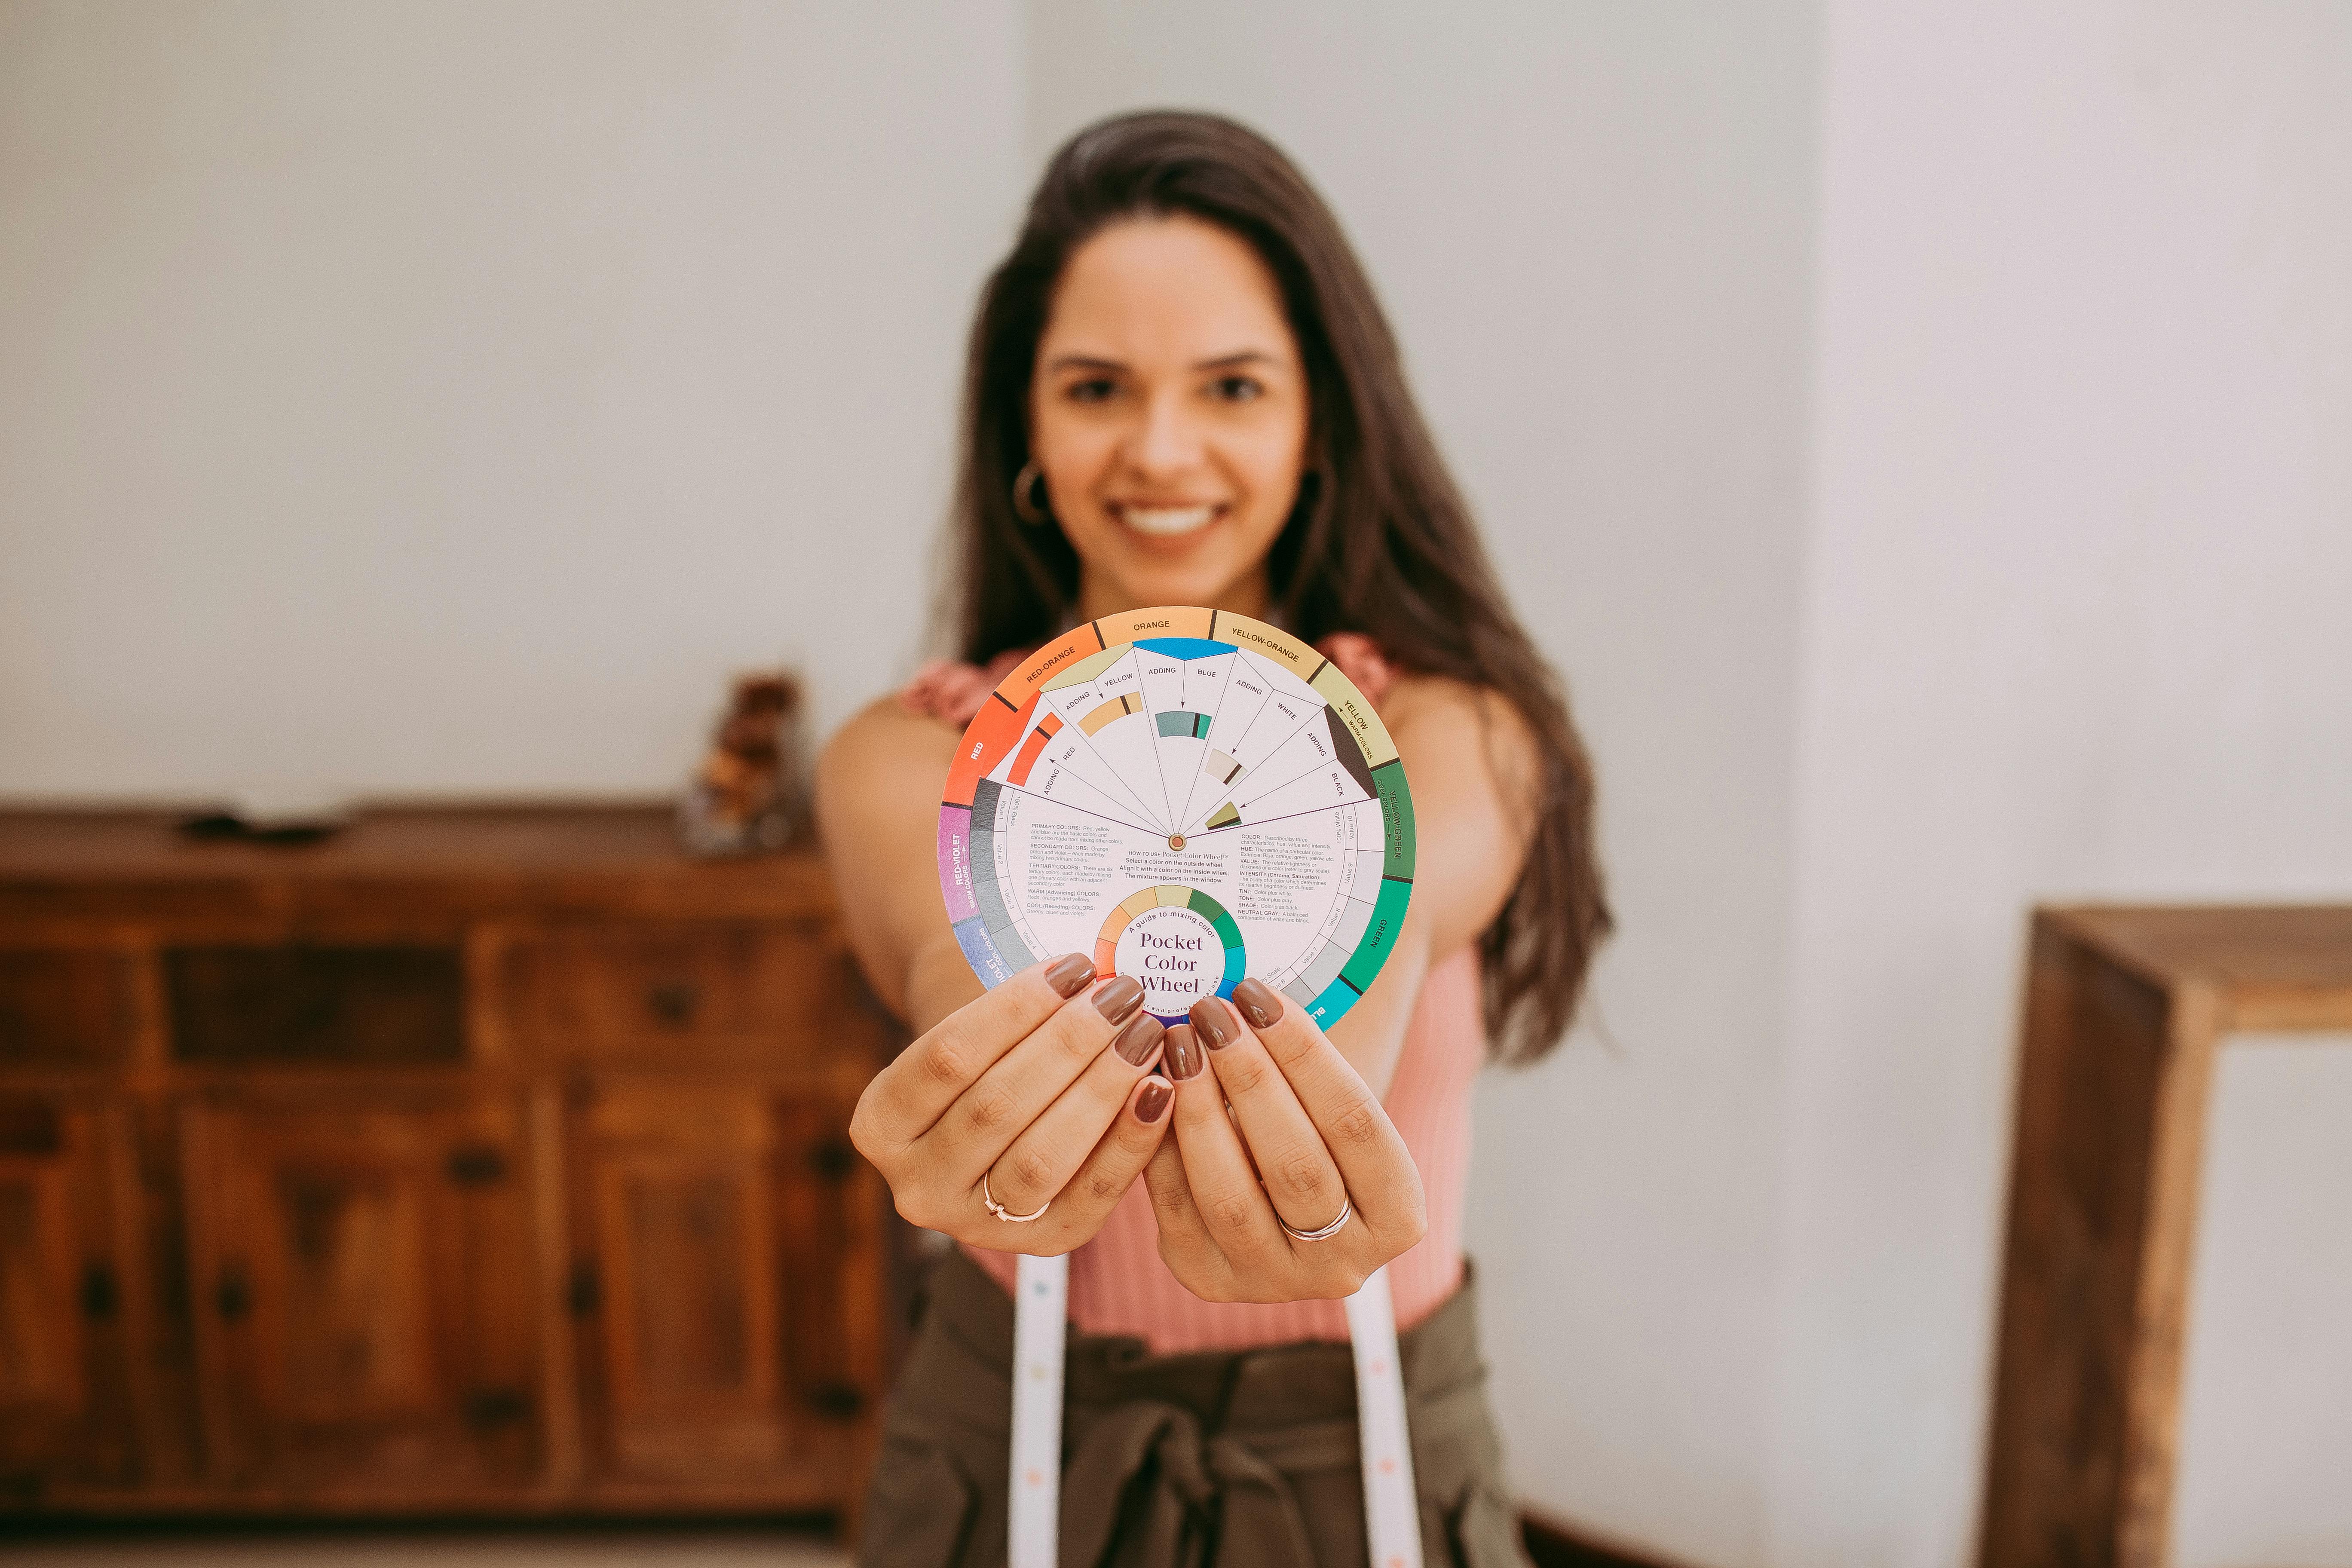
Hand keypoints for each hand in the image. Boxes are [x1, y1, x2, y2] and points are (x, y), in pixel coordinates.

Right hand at [848, 954, 1173, 1254]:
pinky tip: (1160, 1090)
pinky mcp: (1040, 1243)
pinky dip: (1131, 1140)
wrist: (993, 1121)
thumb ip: (1018, 1012)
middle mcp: (916, 1185)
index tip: (1075, 966)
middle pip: (997, 1107)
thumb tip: (1090, 975)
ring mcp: (974, 1224)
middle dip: (1068, 1044)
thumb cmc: (989, 1056)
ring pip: (1041, 1158)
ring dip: (1102, 1089)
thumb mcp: (975, 1032)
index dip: (1015, 1009)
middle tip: (1123, 995)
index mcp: (880, 1123)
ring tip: (1144, 1033)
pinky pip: (1091, 1194)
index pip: (947, 1056)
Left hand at [1144, 980, 1426, 1301]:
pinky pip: (1178, 1210)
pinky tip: (1150, 1088)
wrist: (1276, 1198)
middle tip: (1211, 1012)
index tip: (1259, 996)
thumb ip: (1307, 1060)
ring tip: (1177, 1043)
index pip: (1356, 1123)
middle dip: (1249, 1078)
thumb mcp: (1330, 1099)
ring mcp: (1276, 1282)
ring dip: (1199, 1110)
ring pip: (1233, 1196)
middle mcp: (1345, 1264)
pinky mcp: (1210, 1281)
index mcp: (1399, 1217)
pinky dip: (1162, 1145)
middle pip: (1298, 1164)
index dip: (1305, 1053)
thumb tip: (1253, 993)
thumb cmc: (1310, 1124)